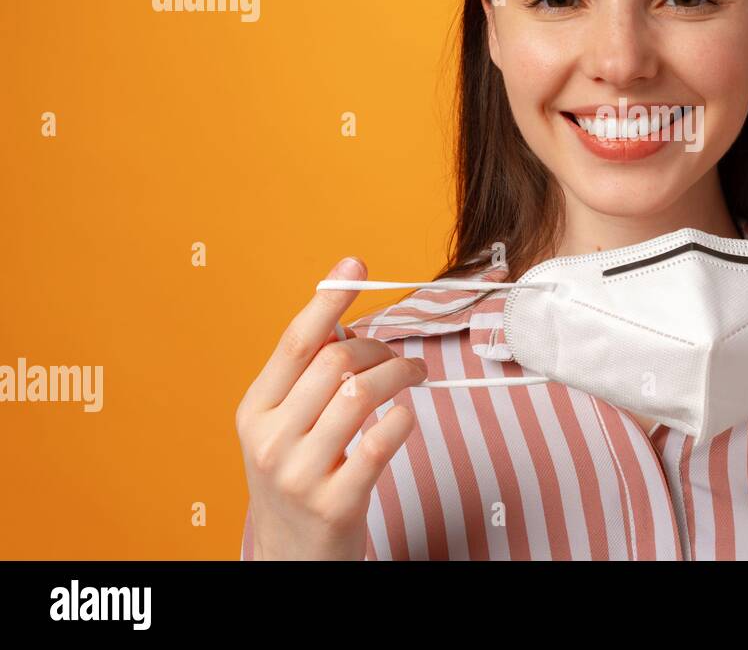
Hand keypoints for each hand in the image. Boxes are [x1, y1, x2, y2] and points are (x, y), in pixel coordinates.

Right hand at [235, 257, 427, 559]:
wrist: (290, 559)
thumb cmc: (296, 478)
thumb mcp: (283, 428)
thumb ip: (305, 379)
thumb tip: (345, 324)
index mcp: (254, 410)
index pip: (294, 342)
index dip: (328, 300)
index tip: (355, 267)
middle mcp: (270, 440)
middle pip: (334, 363)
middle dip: (379, 347)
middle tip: (402, 355)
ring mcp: (299, 474)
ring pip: (358, 395)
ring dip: (398, 374)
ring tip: (414, 375)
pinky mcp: (334, 503)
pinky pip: (378, 443)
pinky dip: (401, 419)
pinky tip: (406, 415)